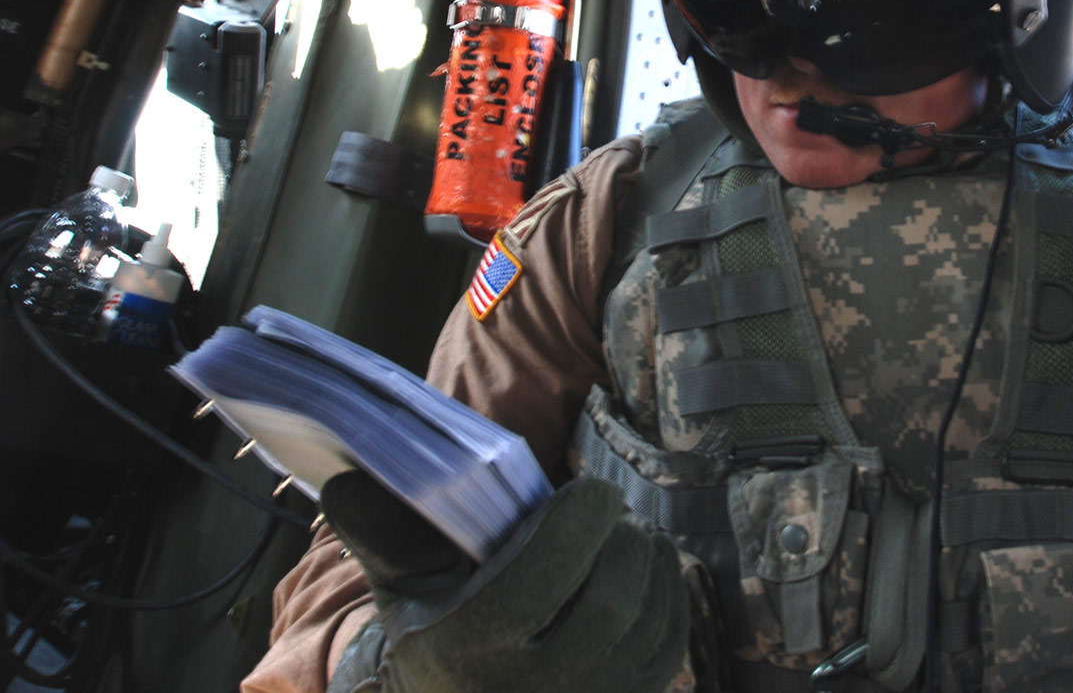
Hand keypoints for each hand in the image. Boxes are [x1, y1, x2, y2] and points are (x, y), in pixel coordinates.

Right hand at [321, 471, 688, 692]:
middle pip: (609, 601)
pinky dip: (667, 600)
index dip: (581, 521)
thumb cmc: (430, 635)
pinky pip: (664, 652)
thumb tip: (346, 479)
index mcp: (469, 651)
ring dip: (650, 564)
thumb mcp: (400, 589)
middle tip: (613, 515)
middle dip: (622, 542)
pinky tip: (651, 568)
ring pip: (644, 624)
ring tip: (633, 536)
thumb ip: (383, 533)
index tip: (592, 490)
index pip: (544, 576)